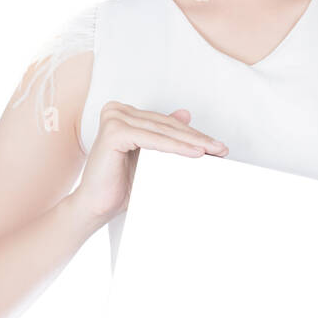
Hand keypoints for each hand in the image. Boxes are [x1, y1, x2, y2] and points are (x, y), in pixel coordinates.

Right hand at [74, 101, 227, 223]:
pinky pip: (153, 140)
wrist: (97, 206)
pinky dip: (176, 148)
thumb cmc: (121, 183)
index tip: (217, 145)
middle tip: (220, 149)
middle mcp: (117, 111)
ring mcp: (114, 118)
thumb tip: (186, 113)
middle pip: (167, 126)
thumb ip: (165, 135)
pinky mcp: (114, 131)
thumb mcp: (151, 156)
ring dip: (191, 143)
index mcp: (125, 113)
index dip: (193, 134)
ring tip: (212, 151)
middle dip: (197, 138)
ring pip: (163, 132)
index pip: (167, 122)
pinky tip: (195, 153)